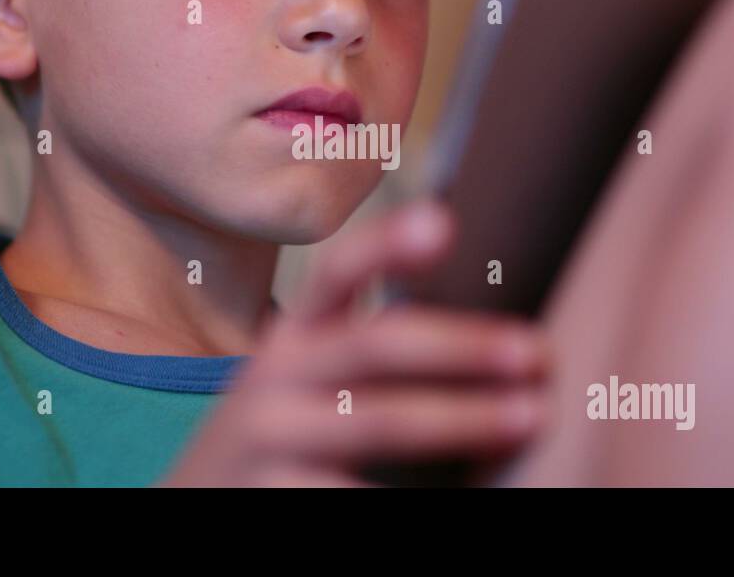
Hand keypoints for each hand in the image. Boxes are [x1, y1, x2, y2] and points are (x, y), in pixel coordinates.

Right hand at [161, 201, 547, 485]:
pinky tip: (471, 491)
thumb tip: (498, 337)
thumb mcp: (307, 380)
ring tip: (530, 416)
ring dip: (463, 415)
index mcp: (294, 339)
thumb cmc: (288, 437)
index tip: (443, 223)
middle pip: (375, 343)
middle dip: (461, 343)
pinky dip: (420, 492)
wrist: (196, 510)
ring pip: (379, 420)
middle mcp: (274, 378)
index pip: (336, 273)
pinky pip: (358, 492)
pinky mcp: (272, 498)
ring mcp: (270, 439)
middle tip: (536, 352)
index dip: (386, 245)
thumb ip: (369, 347)